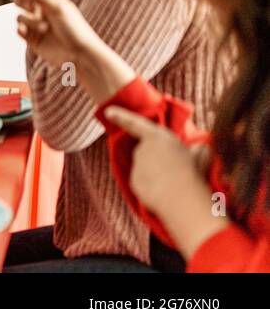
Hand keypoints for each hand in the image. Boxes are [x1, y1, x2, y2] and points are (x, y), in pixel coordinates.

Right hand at [11, 0, 133, 100]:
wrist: (79, 54)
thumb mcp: (58, 7)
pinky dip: (21, 29)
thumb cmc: (75, 29)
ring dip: (29, 19)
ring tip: (43, 27)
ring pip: (20, 16)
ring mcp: (37, 26)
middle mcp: (43, 12)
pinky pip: (19, 30)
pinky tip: (25, 31)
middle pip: (22, 0)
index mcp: (52, 1)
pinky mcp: (33, 40)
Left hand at [104, 106, 227, 256]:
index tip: (108, 111)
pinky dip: (151, 186)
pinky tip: (165, 192)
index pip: (135, 124)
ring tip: (174, 183)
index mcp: (157, 136)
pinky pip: (142, 182)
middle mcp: (142, 149)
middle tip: (175, 170)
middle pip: (145, 152)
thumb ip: (195, 150)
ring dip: (155, 173)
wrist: (182, 197)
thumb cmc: (195, 172)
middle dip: (156, 159)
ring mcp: (136, 165)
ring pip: (145, 168)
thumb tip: (199, 150)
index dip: (121, 116)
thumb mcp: (201, 154)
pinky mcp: (133, 181)